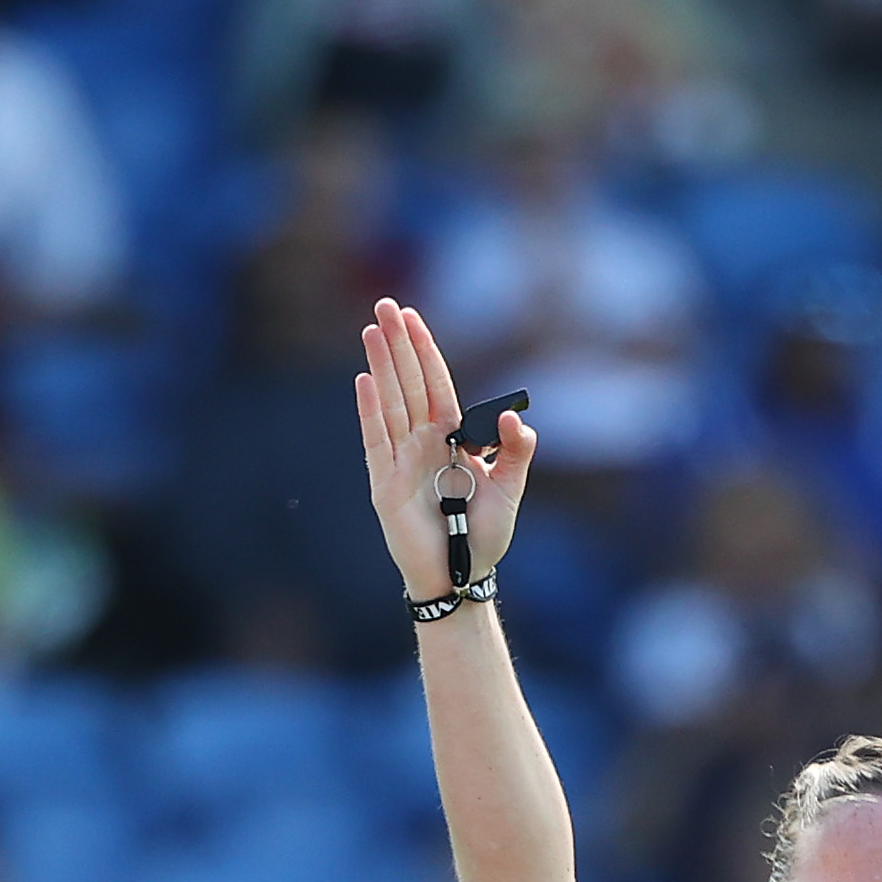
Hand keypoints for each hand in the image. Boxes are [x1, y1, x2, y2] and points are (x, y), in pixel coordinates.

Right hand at [355, 298, 534, 603]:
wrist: (459, 577)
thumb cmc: (483, 536)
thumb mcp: (510, 490)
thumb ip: (516, 452)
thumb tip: (513, 417)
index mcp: (452, 438)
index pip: (436, 384)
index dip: (425, 350)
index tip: (413, 316)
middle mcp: (423, 442)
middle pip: (408, 383)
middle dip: (398, 344)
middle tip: (384, 304)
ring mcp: (401, 460)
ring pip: (390, 403)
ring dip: (381, 367)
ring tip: (371, 330)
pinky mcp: (385, 484)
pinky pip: (376, 441)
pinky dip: (371, 412)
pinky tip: (365, 381)